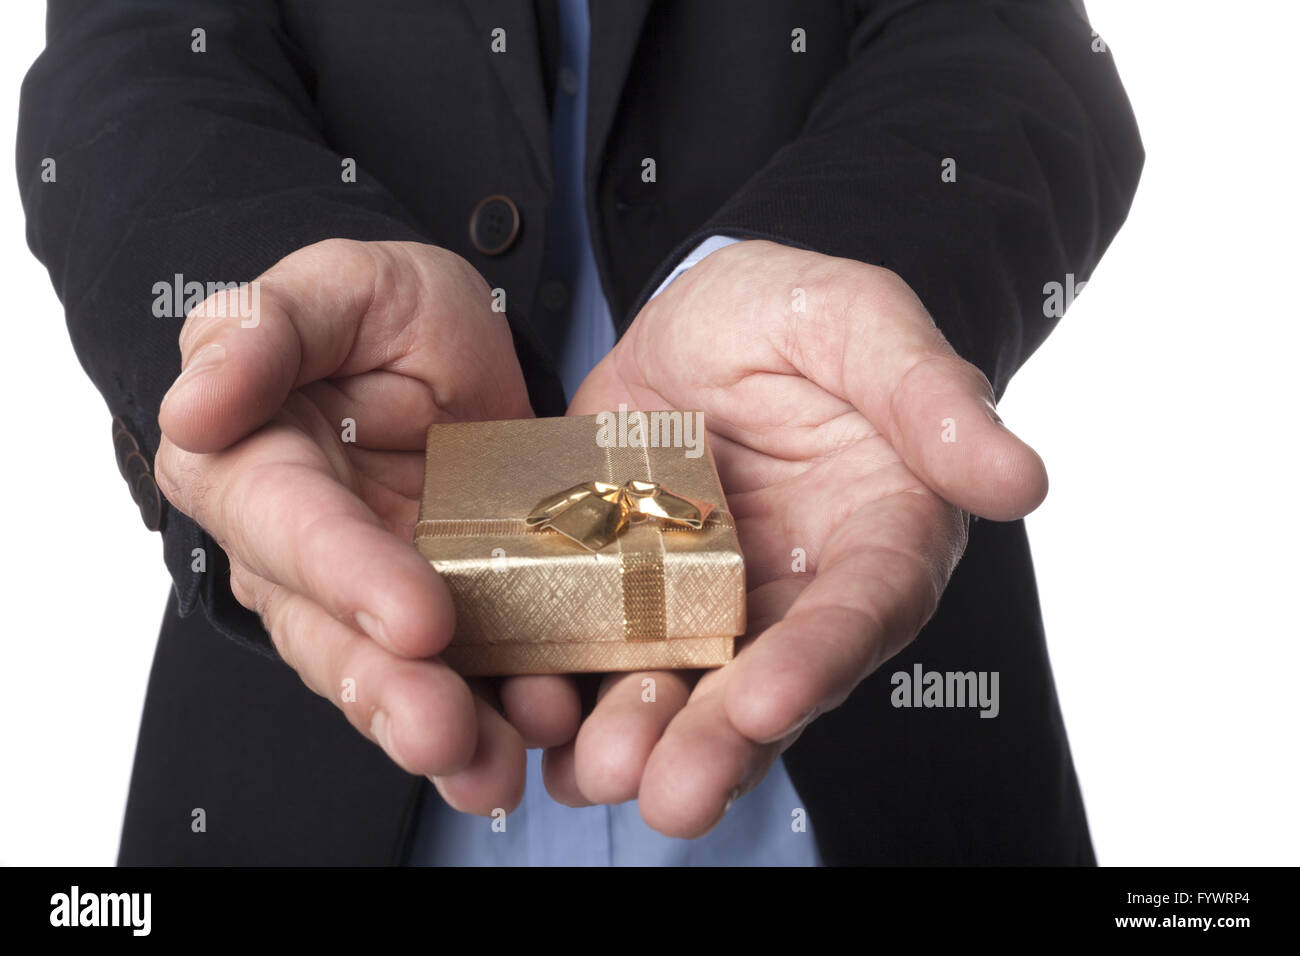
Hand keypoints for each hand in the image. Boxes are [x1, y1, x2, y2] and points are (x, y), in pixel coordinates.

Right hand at [154, 239, 578, 813]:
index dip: (346, 574)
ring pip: (383, 677)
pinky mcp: (434, 616)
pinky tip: (533, 737)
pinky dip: (492, 715)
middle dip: (388, 691)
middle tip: (447, 734)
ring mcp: (366, 593)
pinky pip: (454, 676)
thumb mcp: (335, 286)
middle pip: (329, 634)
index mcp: (255, 467)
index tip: (414, 619)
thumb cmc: (379, 314)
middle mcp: (300, 551)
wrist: (451, 347)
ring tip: (488, 770)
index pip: (291, 529)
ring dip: (434, 729)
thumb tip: (193, 406)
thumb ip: (264, 331)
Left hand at [544, 240, 1047, 834]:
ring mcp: (709, 600)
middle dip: (720, 745)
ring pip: (685, 689)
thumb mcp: (865, 325)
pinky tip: (539, 729)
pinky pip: (603, 653)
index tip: (768, 700)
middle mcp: (794, 591)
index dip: (819, 660)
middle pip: (768, 683)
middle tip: (674, 796)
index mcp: (873, 536)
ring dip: (641, 739)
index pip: (860, 610)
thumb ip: (934, 399)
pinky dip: (572, 697)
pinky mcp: (631, 590)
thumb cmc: (798, 315)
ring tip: (598, 772)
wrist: (702, 316)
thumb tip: (1021, 480)